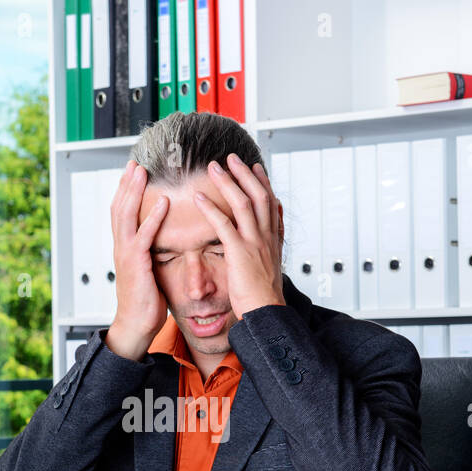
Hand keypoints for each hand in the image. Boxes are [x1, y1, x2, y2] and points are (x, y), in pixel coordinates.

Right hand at [106, 159, 169, 360]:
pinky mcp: (137, 265)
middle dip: (126, 183)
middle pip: (119, 207)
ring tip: (141, 171)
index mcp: (125, 248)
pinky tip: (163, 203)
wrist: (135, 326)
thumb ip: (150, 253)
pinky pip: (144, 237)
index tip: (133, 172)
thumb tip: (159, 244)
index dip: (125, 191)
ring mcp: (126, 255)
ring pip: (126, 216)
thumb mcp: (148, 271)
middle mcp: (121, 247)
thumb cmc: (145, 302)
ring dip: (134, 192)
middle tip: (134, 162)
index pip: (122, 212)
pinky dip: (153, 218)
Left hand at [192, 152, 284, 317]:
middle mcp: (266, 236)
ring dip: (227, 182)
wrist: (266, 312)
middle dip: (245, 174)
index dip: (263, 182)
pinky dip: (210, 209)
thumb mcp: (271, 265)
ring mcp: (254, 242)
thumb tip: (271, 233)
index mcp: (273, 238)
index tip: (255, 168)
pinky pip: (224, 224)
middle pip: (259, 195)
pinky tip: (199, 198)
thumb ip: (270, 245)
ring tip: (214, 168)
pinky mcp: (240, 252)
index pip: (270, 202)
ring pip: (243, 203)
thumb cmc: (264, 295)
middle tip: (232, 158)